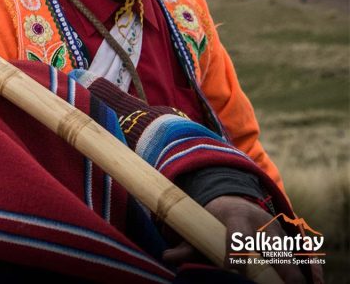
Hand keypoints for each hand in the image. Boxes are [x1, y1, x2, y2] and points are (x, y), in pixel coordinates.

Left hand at [163, 195, 305, 283]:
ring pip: (289, 255)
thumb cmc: (211, 219)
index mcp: (236, 217)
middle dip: (277, 270)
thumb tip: (168, 258)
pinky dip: (306, 270)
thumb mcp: (198, 226)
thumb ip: (185, 245)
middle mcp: (261, 223)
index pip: (238, 239)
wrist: (233, 200)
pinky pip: (299, 257)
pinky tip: (309, 283)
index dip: (237, 256)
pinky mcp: (287, 240)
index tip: (235, 271)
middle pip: (272, 250)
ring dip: (291, 273)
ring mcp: (277, 232)